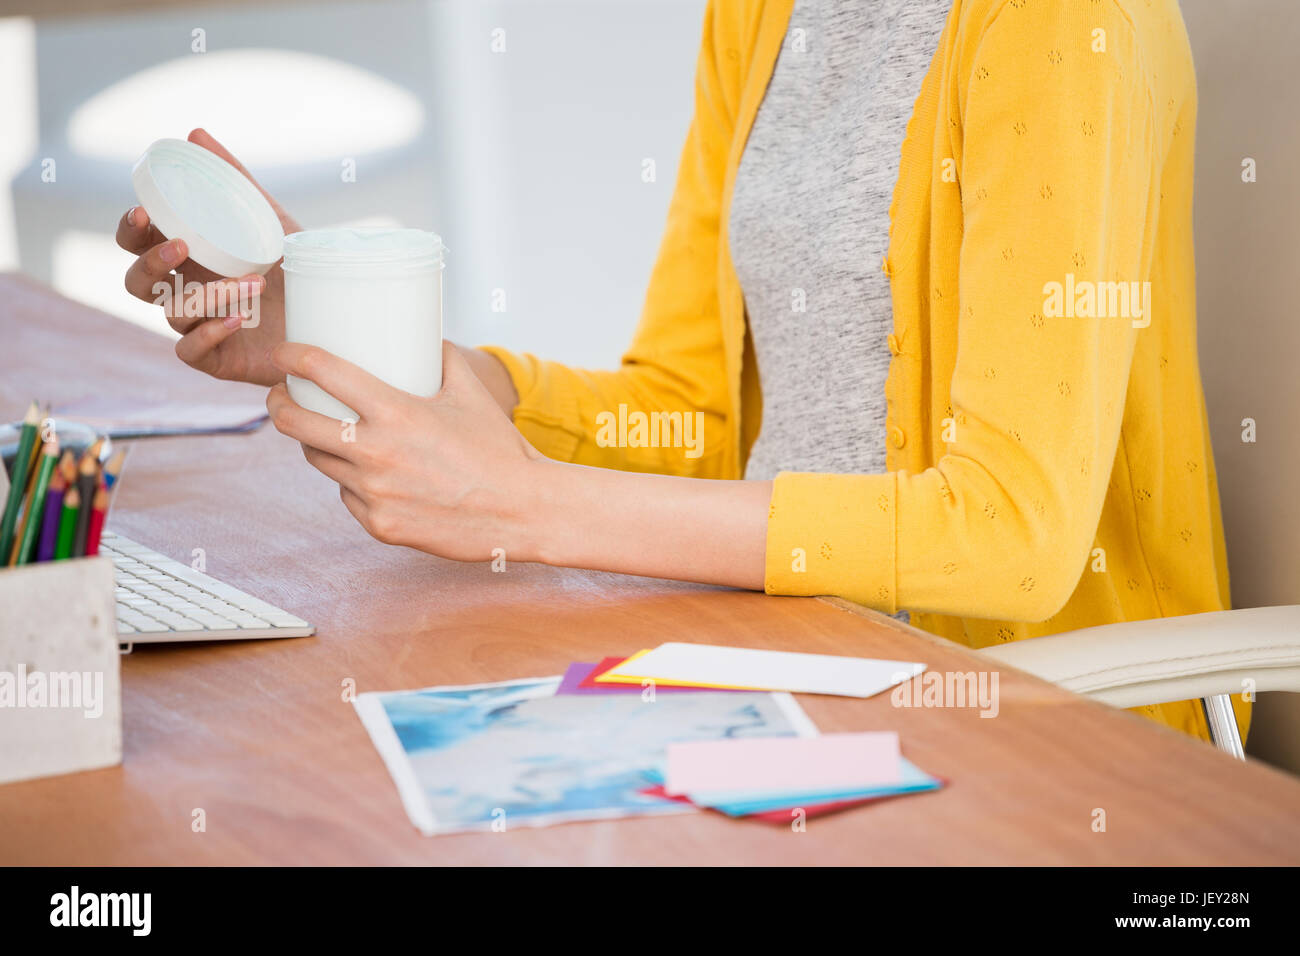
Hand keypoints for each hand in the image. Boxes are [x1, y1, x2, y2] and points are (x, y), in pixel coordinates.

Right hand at [116, 128, 300, 385]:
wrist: (334, 321)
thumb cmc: (297, 270)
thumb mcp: (271, 221)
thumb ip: (235, 181)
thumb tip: (195, 133)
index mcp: (190, 258)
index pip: (138, 243)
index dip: (130, 230)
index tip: (144, 212)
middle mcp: (187, 292)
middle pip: (136, 282)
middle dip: (149, 262)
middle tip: (180, 245)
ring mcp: (200, 326)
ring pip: (172, 312)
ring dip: (208, 294)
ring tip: (252, 282)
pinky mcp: (217, 360)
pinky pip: (190, 349)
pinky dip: (209, 332)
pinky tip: (240, 318)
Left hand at [265, 341, 547, 561]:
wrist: (522, 510)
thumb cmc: (499, 449)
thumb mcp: (471, 393)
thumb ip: (443, 357)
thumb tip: (425, 334)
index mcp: (395, 413)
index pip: (324, 372)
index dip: (292, 356)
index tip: (284, 352)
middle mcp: (375, 453)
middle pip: (295, 423)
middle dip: (279, 405)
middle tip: (282, 396)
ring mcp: (373, 493)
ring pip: (319, 461)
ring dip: (314, 444)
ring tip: (322, 432)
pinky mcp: (379, 525)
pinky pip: (348, 497)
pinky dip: (353, 483)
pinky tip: (367, 475)